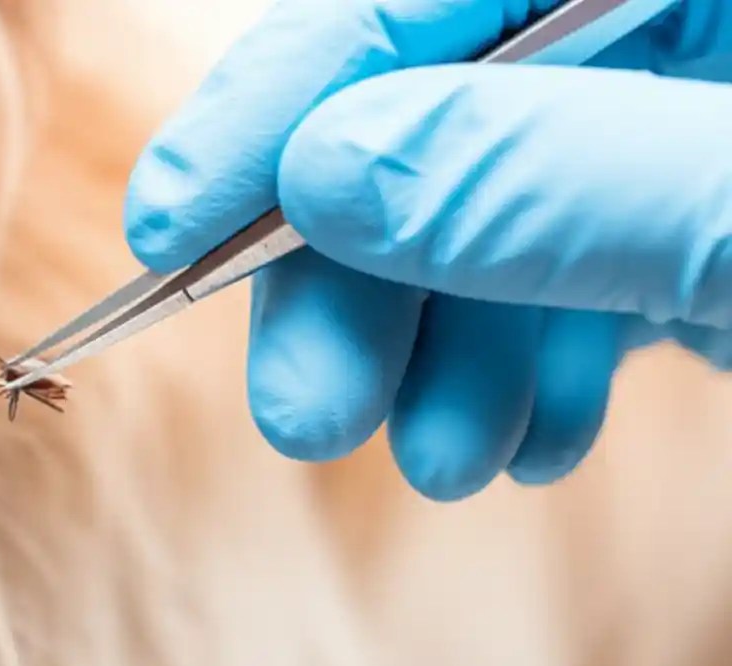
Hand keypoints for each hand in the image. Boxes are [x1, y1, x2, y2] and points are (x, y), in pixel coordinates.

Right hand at [125, 0, 731, 499]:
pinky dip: (510, 378)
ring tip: (449, 458)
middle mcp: (644, 41)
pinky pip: (540, 290)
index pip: (411, 2)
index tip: (168, 223)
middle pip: (420, 125)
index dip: (275, 102)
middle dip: (346, 281)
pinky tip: (528, 441)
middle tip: (305, 412)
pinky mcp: (660, 237)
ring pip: (465, 225)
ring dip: (427, 358)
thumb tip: (320, 175)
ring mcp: (647, 142)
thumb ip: (545, 177)